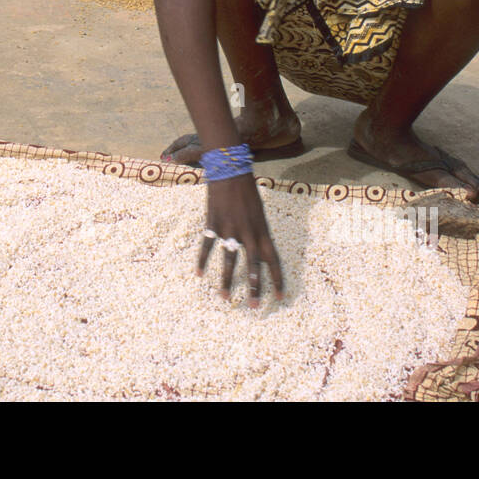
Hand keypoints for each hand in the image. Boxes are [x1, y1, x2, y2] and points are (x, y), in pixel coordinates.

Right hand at [196, 174, 283, 307]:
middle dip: (255, 288)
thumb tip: (257, 250)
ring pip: (230, 260)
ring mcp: (230, 229)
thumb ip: (258, 232)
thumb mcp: (258, 212)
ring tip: (225, 298)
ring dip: (227, 281)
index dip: (277, 279)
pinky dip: (203, 260)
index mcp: (262, 230)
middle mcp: (248, 232)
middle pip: (253, 266)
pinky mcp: (214, 223)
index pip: (273, 260)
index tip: (279, 297)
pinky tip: (199, 274)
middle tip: (255, 307)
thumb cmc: (246, 190)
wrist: (230, 170)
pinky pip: (208, 246)